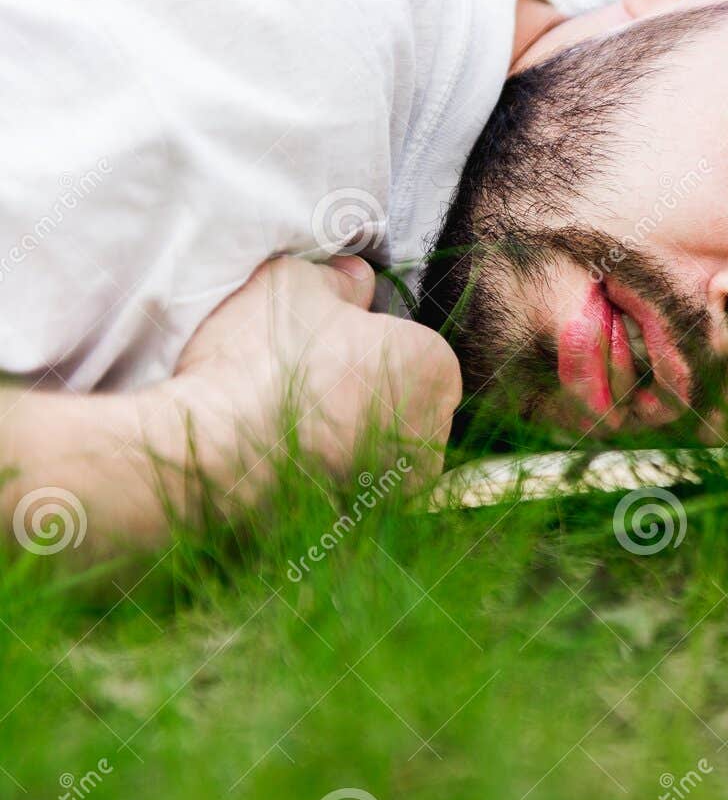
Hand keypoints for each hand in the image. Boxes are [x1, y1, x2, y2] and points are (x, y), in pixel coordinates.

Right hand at [172, 256, 461, 485]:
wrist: (220, 453)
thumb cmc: (264, 359)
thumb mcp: (294, 284)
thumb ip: (337, 280)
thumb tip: (357, 279)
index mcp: (435, 364)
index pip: (411, 347)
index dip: (363, 342)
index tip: (320, 345)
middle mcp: (435, 428)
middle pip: (401, 398)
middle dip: (362, 389)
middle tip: (301, 381)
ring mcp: (405, 481)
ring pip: (380, 445)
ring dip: (346, 434)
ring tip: (288, 421)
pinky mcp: (369, 520)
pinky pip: (354, 485)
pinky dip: (328, 473)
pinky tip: (287, 459)